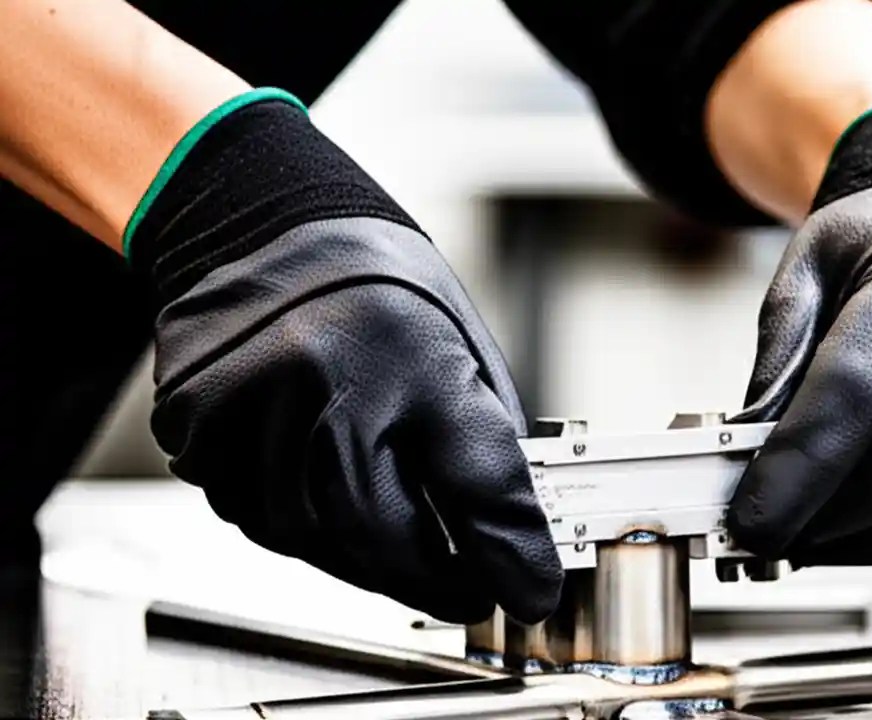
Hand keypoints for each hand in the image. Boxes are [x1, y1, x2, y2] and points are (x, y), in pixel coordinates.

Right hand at [129, 93, 560, 623]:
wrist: (261, 219)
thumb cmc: (376, 279)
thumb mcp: (460, 340)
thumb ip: (479, 437)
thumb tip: (505, 531)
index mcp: (417, 352)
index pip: (480, 484)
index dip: (511, 556)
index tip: (529, 590)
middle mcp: (330, 376)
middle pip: (383, 538)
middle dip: (432, 581)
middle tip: (461, 589)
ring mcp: (253, 401)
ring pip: (311, 537)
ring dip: (357, 549)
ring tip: (375, 503)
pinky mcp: (194, 420)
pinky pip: (250, 513)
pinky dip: (292, 516)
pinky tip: (307, 468)